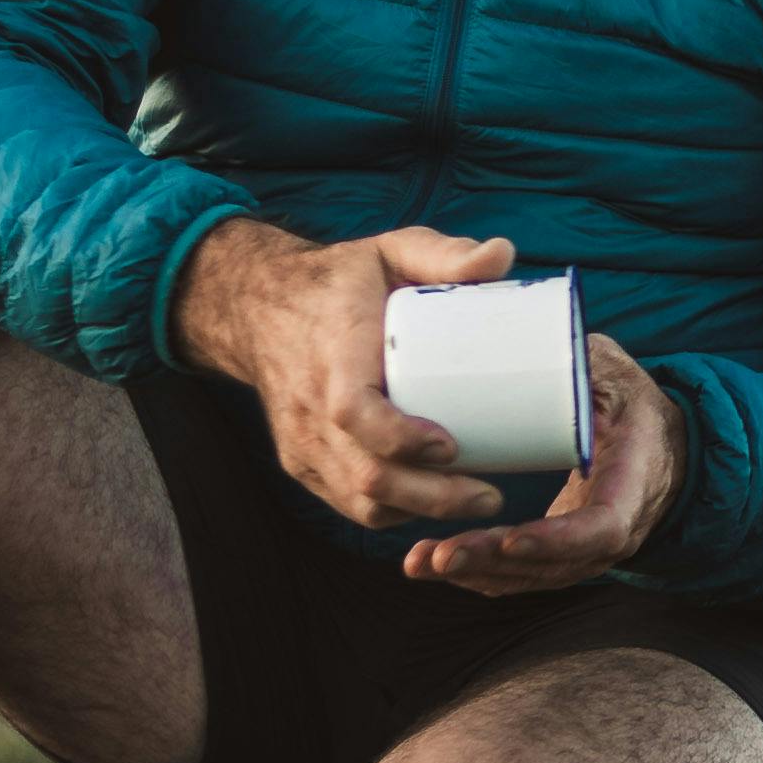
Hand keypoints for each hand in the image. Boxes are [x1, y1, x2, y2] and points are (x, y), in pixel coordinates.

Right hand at [176, 219, 516, 533]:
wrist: (258, 306)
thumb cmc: (339, 280)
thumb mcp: (389, 250)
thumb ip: (443, 253)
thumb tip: (503, 254)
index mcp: (332, 354)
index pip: (353, 411)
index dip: (401, 438)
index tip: (452, 446)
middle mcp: (308, 406)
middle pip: (365, 474)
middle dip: (432, 496)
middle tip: (490, 494)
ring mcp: (300, 441)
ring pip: (358, 499)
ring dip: (419, 511)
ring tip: (474, 502)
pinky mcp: (301, 460)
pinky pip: (347, 501)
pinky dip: (393, 512)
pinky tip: (433, 505)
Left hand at [399, 329, 686, 593]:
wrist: (659, 446)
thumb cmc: (633, 405)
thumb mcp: (618, 376)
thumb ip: (581, 363)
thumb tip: (532, 337)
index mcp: (633, 488)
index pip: (599, 529)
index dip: (554, 540)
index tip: (508, 538)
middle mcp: (613, 535)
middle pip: (552, 566)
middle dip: (492, 563)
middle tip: (440, 555)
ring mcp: (586, 553)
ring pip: (528, 577)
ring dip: (473, 573)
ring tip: (419, 561)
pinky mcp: (560, 556)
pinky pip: (519, 576)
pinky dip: (476, 574)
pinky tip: (431, 565)